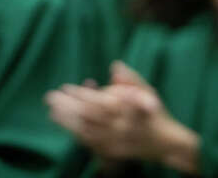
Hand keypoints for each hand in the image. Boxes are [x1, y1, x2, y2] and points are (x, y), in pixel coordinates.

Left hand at [47, 62, 193, 164]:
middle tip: (50, 97)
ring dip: (67, 122)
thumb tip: (115, 65)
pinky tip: (67, 127)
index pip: (98, 101)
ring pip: (86, 131)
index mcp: (126, 110)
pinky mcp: (112, 152)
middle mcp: (118, 127)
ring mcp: (114, 141)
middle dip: (67, 107)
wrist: (167, 144)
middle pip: (87, 117)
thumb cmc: (156, 114)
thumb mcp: (148, 91)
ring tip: (52, 112)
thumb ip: (131, 78)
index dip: (80, 94)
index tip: (65, 87)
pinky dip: (77, 135)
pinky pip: (91, 144)